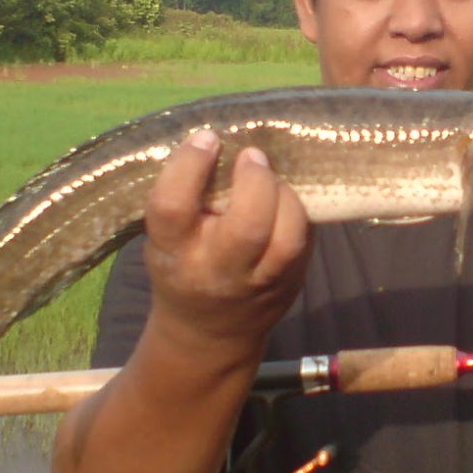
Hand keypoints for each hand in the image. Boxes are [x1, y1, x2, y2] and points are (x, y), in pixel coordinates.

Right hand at [141, 129, 311, 350]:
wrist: (209, 333)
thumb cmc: (184, 266)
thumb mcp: (167, 240)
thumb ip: (186, 200)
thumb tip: (217, 138)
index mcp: (173, 254)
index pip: (173, 207)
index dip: (190, 166)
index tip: (206, 138)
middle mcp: (216, 272)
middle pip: (247, 226)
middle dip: (256, 181)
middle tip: (252, 156)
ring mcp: (259, 284)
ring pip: (287, 239)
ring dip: (286, 197)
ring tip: (273, 179)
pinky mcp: (291, 284)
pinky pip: (305, 240)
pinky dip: (299, 211)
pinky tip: (285, 199)